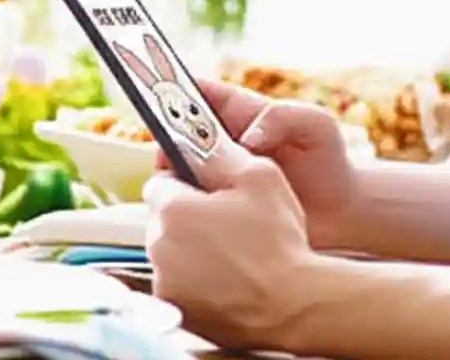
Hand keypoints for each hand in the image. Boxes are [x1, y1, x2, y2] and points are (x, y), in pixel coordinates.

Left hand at [144, 154, 317, 350]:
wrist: (291, 305)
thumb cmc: (278, 242)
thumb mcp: (260, 178)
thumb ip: (223, 155)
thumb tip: (202, 141)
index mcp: (173, 209)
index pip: (160, 180)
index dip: (185, 180)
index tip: (206, 186)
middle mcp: (159, 246)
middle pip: (164, 218)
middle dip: (189, 215)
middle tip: (228, 219)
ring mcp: (164, 282)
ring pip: (170, 252)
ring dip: (191, 248)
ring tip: (233, 252)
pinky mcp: (175, 308)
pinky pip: (178, 283)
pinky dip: (196, 279)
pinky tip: (228, 278)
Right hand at [157, 79, 357, 247]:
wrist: (341, 213)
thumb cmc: (330, 160)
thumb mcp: (316, 125)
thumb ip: (282, 118)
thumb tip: (247, 137)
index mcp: (241, 112)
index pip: (198, 93)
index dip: (173, 89)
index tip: (154, 94)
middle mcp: (224, 142)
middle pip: (178, 132)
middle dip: (166, 138)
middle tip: (167, 153)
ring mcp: (219, 174)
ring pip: (178, 167)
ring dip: (172, 173)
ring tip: (181, 183)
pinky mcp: (221, 205)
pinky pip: (192, 200)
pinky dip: (186, 202)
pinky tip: (192, 210)